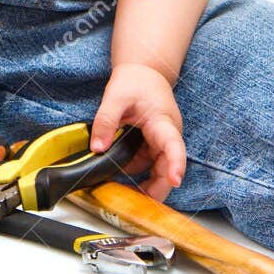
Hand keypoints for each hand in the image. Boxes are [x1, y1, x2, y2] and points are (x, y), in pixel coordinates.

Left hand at [89, 63, 185, 202]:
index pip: (173, 146)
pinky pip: (149, 164)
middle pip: (168, 167)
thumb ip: (106, 122)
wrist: (144, 72)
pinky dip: (138, 172)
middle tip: (137, 202)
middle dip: (157, 187)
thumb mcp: (115, 97)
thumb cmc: (135, 81)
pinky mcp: (154, 145)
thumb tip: (97, 149)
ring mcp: (162, 141)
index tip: (175, 180)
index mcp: (162, 122)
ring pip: (159, 170)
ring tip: (125, 194)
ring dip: (146, 183)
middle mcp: (168, 135)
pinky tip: (121, 176)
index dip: (176, 165)